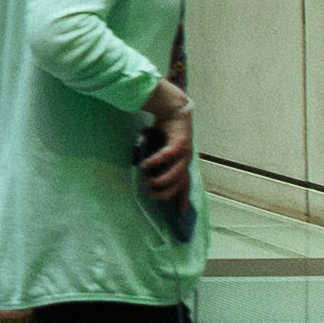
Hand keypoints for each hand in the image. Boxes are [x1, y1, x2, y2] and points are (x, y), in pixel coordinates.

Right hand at [135, 81, 193, 209]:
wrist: (172, 106)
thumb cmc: (164, 127)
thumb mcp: (156, 147)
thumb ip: (149, 156)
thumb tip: (137, 162)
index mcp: (182, 164)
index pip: (183, 187)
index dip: (181, 201)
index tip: (179, 216)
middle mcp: (185, 160)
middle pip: (180, 185)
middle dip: (167, 193)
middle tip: (152, 195)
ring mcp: (185, 153)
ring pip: (176, 174)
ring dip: (162, 181)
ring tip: (149, 183)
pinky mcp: (180, 142)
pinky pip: (168, 156)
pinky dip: (157, 162)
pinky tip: (146, 165)